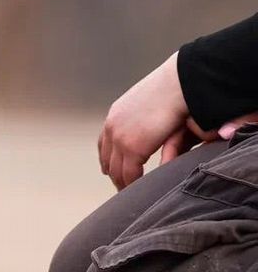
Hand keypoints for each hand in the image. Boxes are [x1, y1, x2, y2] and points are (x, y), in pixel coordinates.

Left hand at [98, 53, 187, 189]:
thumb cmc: (169, 95)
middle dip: (115, 176)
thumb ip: (144, 129)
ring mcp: (119, 136)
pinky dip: (133, 185)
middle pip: (107, 160)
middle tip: (123, 191)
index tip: (112, 173)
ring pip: (116, 170)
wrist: (177, 85)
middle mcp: (112, 126)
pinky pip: (129, 175)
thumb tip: (147, 141)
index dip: (108, 161)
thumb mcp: (149, 111)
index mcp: (115, 116)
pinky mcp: (132, 146)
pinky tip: (139, 192)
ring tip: (131, 196)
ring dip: (123, 184)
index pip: (104, 144)